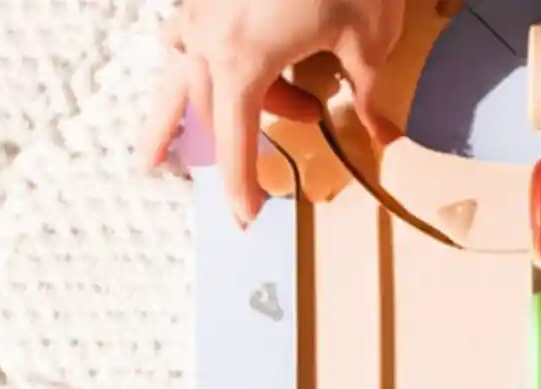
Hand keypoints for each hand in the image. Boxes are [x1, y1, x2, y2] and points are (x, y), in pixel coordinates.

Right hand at [136, 0, 402, 226]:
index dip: (241, 183)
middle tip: (246, 169)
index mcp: (242, 56)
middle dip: (233, 140)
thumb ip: (369, 93)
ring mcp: (197, 5)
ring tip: (156, 150)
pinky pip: (189, 33)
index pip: (235, 139)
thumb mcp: (369, 37)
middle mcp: (206, 32)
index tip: (246, 217)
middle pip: (207, 105)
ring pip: (182, 68)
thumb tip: (385, 133)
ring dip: (185, 108)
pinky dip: (197, 59)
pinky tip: (197, 67)